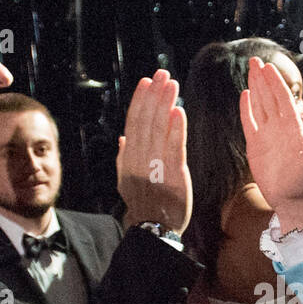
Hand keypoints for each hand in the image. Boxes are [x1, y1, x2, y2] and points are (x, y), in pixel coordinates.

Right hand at [118, 69, 191, 234]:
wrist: (155, 230)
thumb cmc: (144, 205)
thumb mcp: (126, 183)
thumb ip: (124, 160)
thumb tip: (123, 139)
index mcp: (128, 159)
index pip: (133, 123)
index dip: (139, 101)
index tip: (146, 81)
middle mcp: (139, 160)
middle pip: (146, 121)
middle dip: (154, 95)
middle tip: (162, 74)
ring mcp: (156, 167)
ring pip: (159, 130)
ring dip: (165, 104)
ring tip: (172, 84)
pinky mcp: (174, 175)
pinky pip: (174, 148)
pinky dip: (176, 129)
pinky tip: (179, 112)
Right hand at [240, 58, 302, 230]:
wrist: (289, 197)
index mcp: (293, 126)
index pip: (283, 98)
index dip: (276, 82)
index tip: (269, 67)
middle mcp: (279, 126)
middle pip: (269, 96)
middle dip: (263, 78)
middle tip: (255, 60)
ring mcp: (267, 133)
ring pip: (259, 104)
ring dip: (255, 87)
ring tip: (251, 71)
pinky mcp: (255, 144)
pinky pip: (249, 122)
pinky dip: (246, 109)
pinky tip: (245, 95)